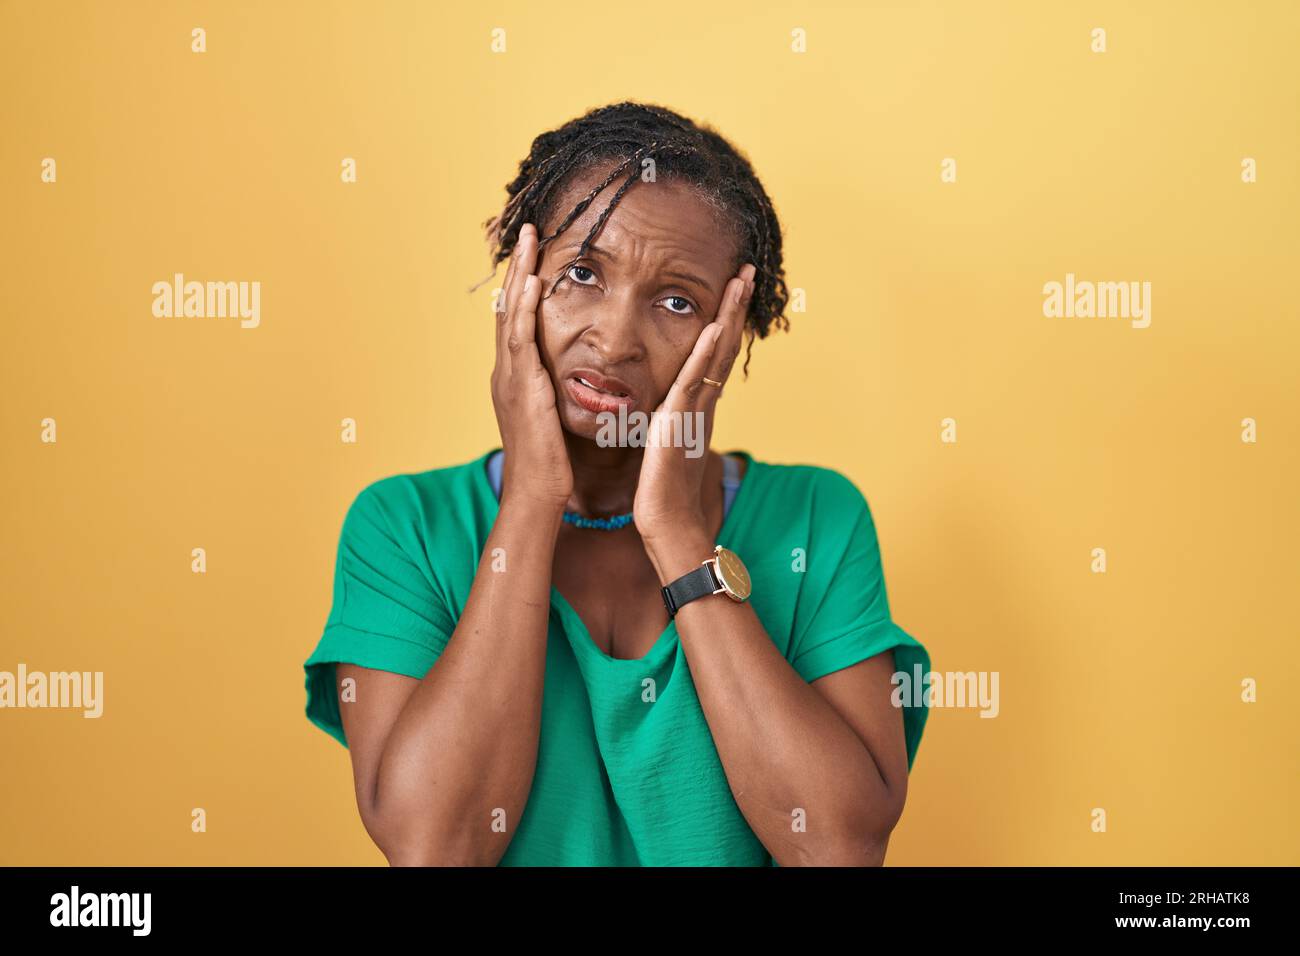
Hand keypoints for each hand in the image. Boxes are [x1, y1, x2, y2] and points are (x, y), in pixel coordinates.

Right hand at [490, 223, 572, 509]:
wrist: (537, 494)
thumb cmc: (551, 466)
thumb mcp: (554, 423)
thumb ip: (559, 398)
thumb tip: (573, 386)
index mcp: (516, 379)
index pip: (518, 322)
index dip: (524, 287)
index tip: (535, 255)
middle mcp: (507, 372)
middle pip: (509, 307)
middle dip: (519, 268)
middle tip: (528, 232)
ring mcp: (510, 377)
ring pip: (512, 313)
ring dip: (521, 273)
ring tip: (531, 240)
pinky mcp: (522, 386)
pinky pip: (522, 337)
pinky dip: (526, 307)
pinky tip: (535, 282)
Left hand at [633, 262, 755, 543]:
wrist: (668, 519)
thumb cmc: (664, 490)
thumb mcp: (668, 444)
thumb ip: (672, 422)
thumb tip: (669, 411)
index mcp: (699, 404)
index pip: (715, 353)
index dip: (727, 319)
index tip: (734, 289)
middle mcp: (704, 401)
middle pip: (725, 344)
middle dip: (736, 306)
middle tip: (746, 270)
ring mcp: (696, 408)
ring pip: (717, 352)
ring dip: (730, 314)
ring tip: (740, 281)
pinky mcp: (681, 419)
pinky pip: (696, 377)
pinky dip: (707, 351)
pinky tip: (716, 326)